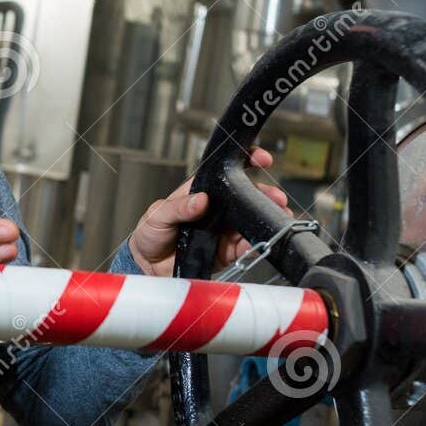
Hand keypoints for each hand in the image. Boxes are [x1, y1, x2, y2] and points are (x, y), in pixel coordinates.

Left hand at [127, 147, 290, 276]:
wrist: (148, 266)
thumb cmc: (150, 234)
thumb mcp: (158, 215)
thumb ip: (178, 208)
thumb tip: (200, 199)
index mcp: (200, 191)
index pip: (225, 172)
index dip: (244, 161)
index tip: (260, 159)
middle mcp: (216, 209)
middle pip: (246, 196)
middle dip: (265, 195)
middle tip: (276, 197)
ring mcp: (223, 229)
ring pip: (250, 221)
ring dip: (265, 218)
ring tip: (276, 217)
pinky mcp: (226, 251)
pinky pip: (244, 247)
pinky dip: (253, 245)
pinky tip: (256, 241)